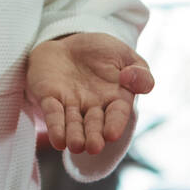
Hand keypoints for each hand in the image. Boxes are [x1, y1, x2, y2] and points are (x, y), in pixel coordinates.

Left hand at [26, 32, 153, 155]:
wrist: (70, 43)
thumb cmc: (102, 53)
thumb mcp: (125, 56)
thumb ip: (139, 71)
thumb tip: (129, 77)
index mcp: (115, 99)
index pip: (117, 114)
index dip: (115, 124)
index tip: (111, 134)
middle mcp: (93, 107)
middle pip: (94, 125)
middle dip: (93, 136)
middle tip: (93, 147)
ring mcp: (71, 104)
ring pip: (72, 123)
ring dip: (73, 135)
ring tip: (75, 146)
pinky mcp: (50, 98)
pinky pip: (53, 113)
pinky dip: (55, 125)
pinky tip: (57, 140)